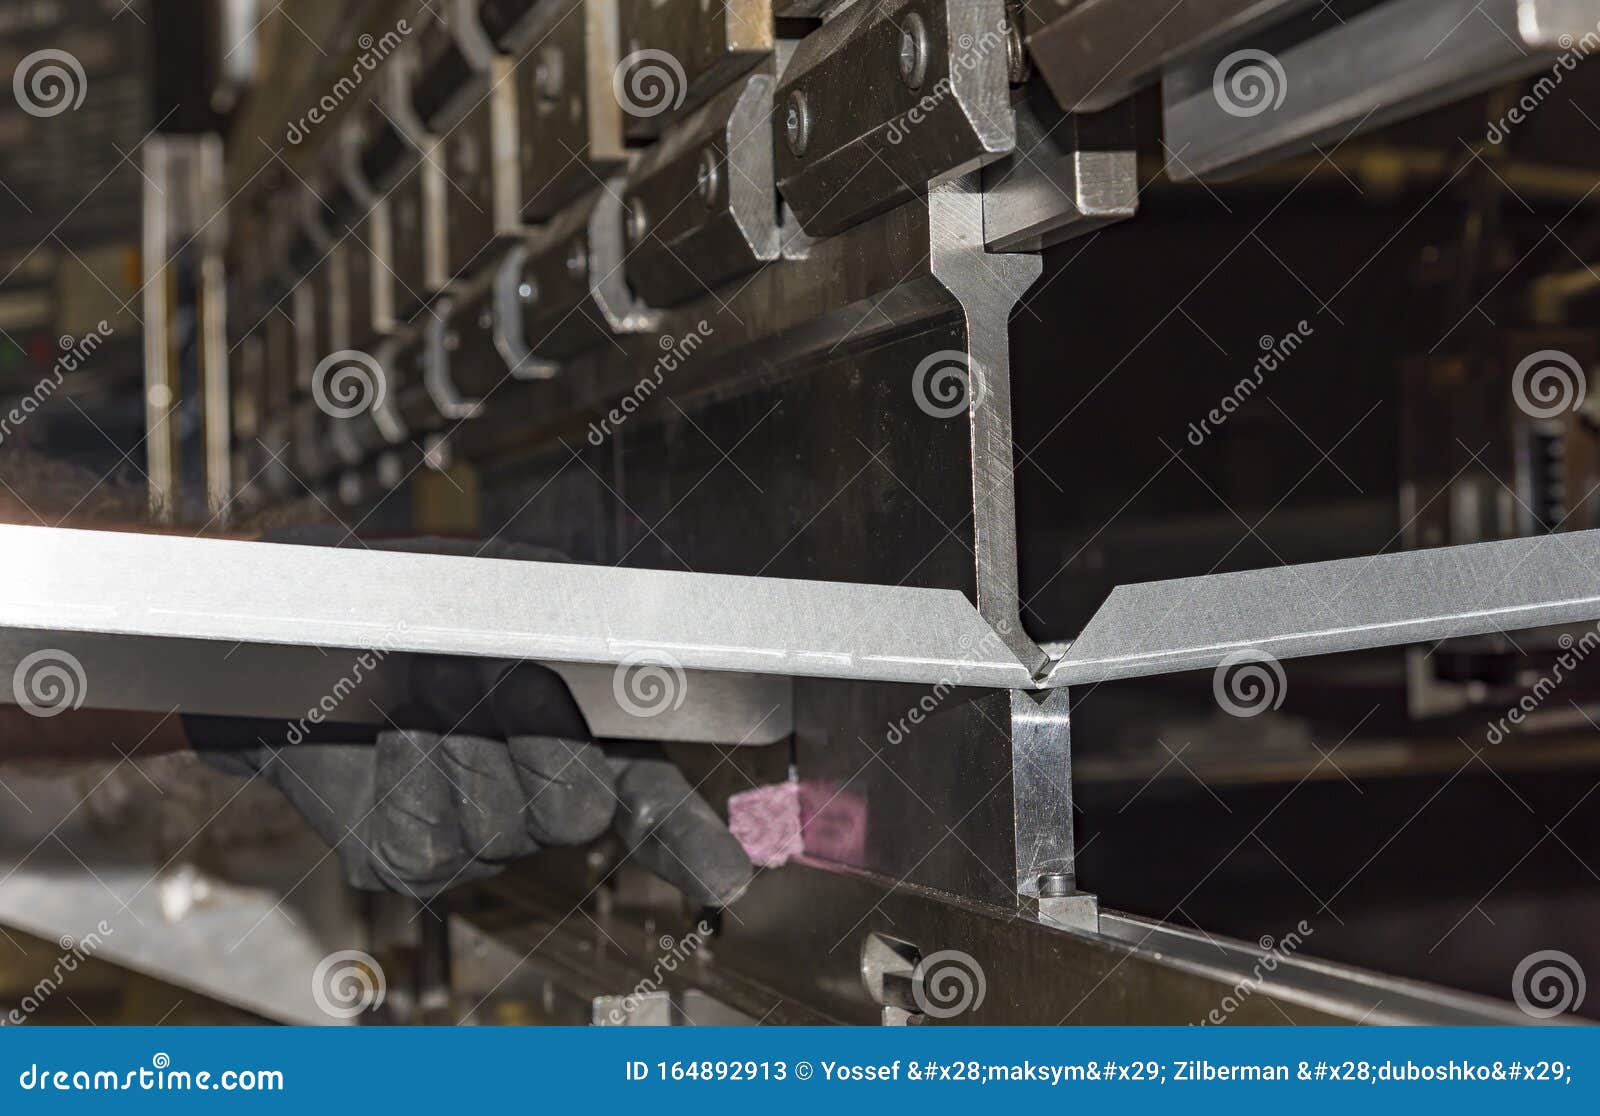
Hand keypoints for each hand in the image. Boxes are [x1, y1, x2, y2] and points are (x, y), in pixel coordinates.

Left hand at [193, 534, 752, 904]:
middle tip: (488, 670)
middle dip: (536, 730)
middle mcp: (535, 798)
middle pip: (579, 808)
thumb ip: (555, 604)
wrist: (280, 639)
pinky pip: (426, 838)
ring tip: (417, 682)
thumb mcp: (487, 579)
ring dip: (452, 733)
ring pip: (498, 823)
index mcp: (579, 733)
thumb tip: (606, 627)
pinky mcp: (404, 865)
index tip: (731, 878)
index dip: (692, 842)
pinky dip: (403, 772)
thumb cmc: (396, 601)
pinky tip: (385, 738)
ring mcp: (474, 841)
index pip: (654, 801)